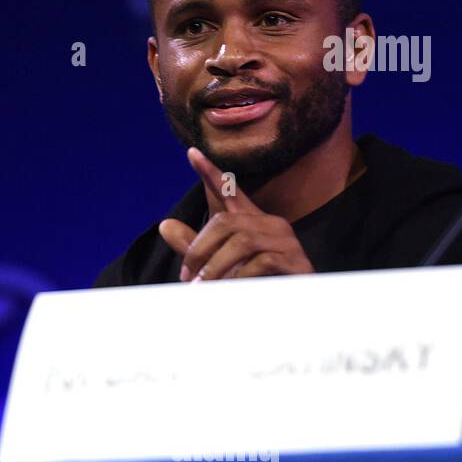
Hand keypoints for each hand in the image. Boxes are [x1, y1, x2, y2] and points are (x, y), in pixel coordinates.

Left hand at [156, 147, 314, 281]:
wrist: (292, 307)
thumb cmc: (252, 284)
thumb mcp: (217, 264)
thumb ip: (194, 247)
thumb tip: (164, 224)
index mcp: (251, 222)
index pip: (229, 191)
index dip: (210, 173)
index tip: (192, 153)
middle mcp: (271, 225)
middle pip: (225, 222)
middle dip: (200, 249)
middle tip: (186, 277)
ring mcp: (286, 241)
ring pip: (242, 242)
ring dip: (216, 267)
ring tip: (202, 287)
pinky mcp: (297, 261)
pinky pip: (263, 261)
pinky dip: (240, 277)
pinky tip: (230, 289)